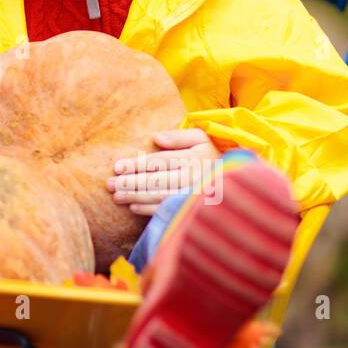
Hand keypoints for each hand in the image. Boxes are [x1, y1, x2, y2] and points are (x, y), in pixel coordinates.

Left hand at [105, 129, 220, 215]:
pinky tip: (133, 207)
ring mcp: (194, 196)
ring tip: (116, 196)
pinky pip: (169, 211)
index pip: (159, 162)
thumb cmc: (212, 155)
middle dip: (130, 182)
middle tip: (109, 184)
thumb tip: (155, 137)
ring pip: (159, 197)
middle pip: (156, 180)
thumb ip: (179, 137)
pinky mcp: (193, 210)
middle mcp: (194, 178)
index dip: (136, 164)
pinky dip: (149, 210)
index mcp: (195, 158)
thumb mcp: (201, 138)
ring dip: (136, 197)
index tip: (116, 167)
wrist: (238, 181)